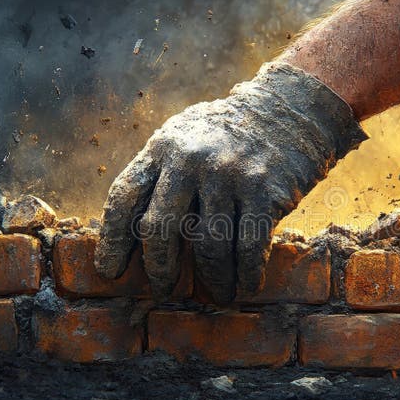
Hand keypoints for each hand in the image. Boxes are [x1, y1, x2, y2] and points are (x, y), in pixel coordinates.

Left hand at [95, 62, 365, 303]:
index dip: (112, 241)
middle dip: (159, 268)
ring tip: (219, 293)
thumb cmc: (230, 132)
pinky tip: (246, 283)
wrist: (290, 107)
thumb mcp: (186, 137)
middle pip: (160, 228)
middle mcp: (191, 160)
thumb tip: (137, 234)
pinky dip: (247, 272)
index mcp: (164, 147)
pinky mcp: (265, 190)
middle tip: (164, 288)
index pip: (124, 198)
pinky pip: (249, 246)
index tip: (110, 271)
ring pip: (209, 245)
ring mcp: (228, 175)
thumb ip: (162, 173)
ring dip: (213, 278)